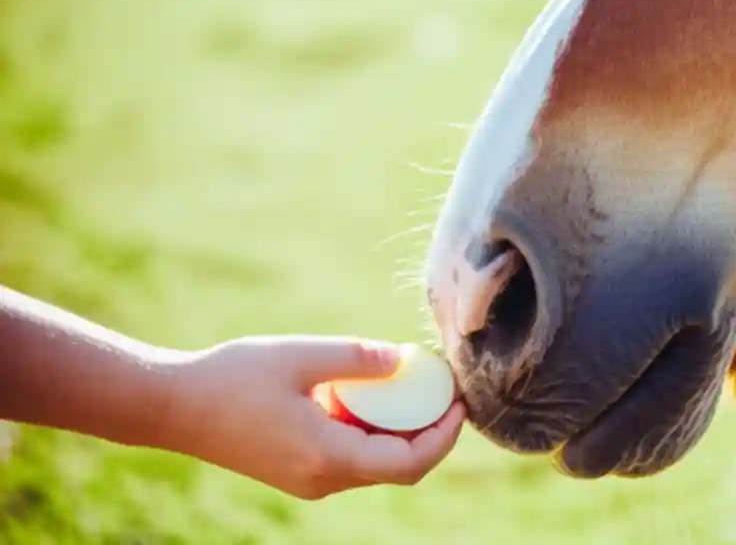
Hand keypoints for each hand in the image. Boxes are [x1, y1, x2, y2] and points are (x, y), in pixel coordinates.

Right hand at [164, 336, 464, 499]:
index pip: (409, 462)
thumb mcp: (300, 355)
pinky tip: (365, 394)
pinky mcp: (296, 472)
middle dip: (429, 432)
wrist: (172, 407)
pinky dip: (369, 432)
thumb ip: (356, 358)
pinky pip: (349, 459)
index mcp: (328, 457)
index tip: (460, 400)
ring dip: (399, 431)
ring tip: (410, 385)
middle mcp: (322, 480)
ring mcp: (308, 481)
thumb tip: (403, 359)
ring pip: (375, 465)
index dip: (444, 435)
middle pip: (398, 468)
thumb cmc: (232, 378)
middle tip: (444, 390)